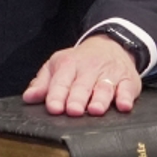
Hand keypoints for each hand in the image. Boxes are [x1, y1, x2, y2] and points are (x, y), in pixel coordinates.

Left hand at [21, 37, 139, 116]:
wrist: (111, 46)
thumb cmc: (79, 62)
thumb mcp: (57, 66)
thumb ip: (43, 83)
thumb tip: (28, 97)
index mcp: (68, 64)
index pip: (61, 81)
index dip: (56, 95)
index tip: (53, 107)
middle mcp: (90, 69)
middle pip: (82, 85)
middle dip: (77, 98)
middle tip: (73, 110)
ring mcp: (110, 74)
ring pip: (104, 87)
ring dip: (100, 99)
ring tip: (95, 110)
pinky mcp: (128, 80)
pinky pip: (128, 89)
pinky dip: (126, 97)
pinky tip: (123, 106)